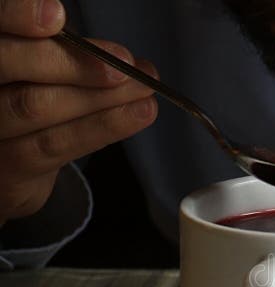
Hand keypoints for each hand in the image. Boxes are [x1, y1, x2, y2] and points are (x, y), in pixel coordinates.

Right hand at [0, 0, 157, 224]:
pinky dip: (102, 127)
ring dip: (99, 97)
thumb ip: (70, 53)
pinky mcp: (7, 164)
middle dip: (73, 63)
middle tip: (125, 67)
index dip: (18, 16)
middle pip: (10, 64)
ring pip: (35, 105)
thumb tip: (128, 60)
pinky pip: (53, 144)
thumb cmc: (35, 93)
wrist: (16, 159)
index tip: (57, 16)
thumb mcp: (45, 65)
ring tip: (143, 91)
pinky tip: (138, 115)